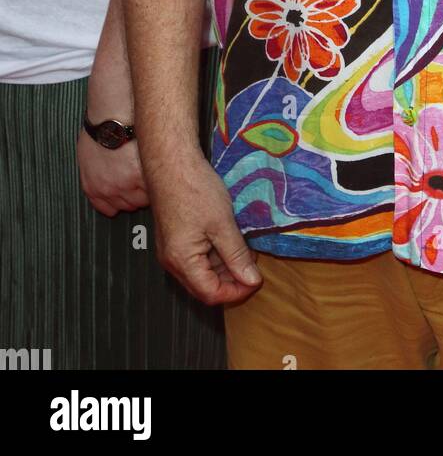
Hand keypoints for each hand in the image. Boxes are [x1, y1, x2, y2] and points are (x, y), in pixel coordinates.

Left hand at [77, 129, 149, 216]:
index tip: (128, 193)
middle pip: (129, 205)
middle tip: (142, 178)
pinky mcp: (142, 177)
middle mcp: (110, 190)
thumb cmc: (100, 129)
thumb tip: (107, 176)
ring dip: (149, 187)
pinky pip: (154, 187)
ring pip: (145, 199)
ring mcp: (127, 185)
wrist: (111, 117)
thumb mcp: (88, 155)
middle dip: (136, 193)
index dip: (121, 199)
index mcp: (94, 187)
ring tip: (152, 171)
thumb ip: (96, 173)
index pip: (110, 208)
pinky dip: (157, 178)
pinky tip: (157, 167)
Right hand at [146, 150, 262, 306]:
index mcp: (182, 262)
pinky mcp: (175, 237)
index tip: (257, 280)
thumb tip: (251, 281)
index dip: (236, 291)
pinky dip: (216, 253)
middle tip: (253, 265)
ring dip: (225, 266)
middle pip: (204, 286)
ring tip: (245, 250)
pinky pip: (197, 256)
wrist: (172, 162)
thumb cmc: (195, 190)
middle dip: (231, 280)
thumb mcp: (222, 224)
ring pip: (202, 271)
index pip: (211, 294)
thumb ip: (237, 256)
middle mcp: (172, 261)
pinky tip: (231, 239)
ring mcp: (172, 249)